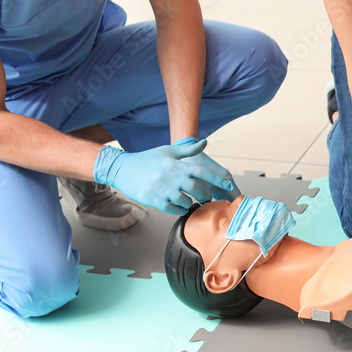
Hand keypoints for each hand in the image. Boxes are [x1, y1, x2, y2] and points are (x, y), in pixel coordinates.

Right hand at [93, 138, 234, 214]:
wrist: (123, 169)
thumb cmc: (148, 158)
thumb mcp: (168, 151)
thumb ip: (188, 150)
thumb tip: (205, 142)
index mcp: (178, 165)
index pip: (203, 173)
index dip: (217, 180)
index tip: (228, 185)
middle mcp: (173, 177)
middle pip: (197, 190)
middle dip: (204, 196)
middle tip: (204, 198)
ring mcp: (164, 190)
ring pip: (186, 202)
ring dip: (190, 204)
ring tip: (189, 202)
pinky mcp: (155, 200)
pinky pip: (174, 209)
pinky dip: (179, 209)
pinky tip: (178, 206)